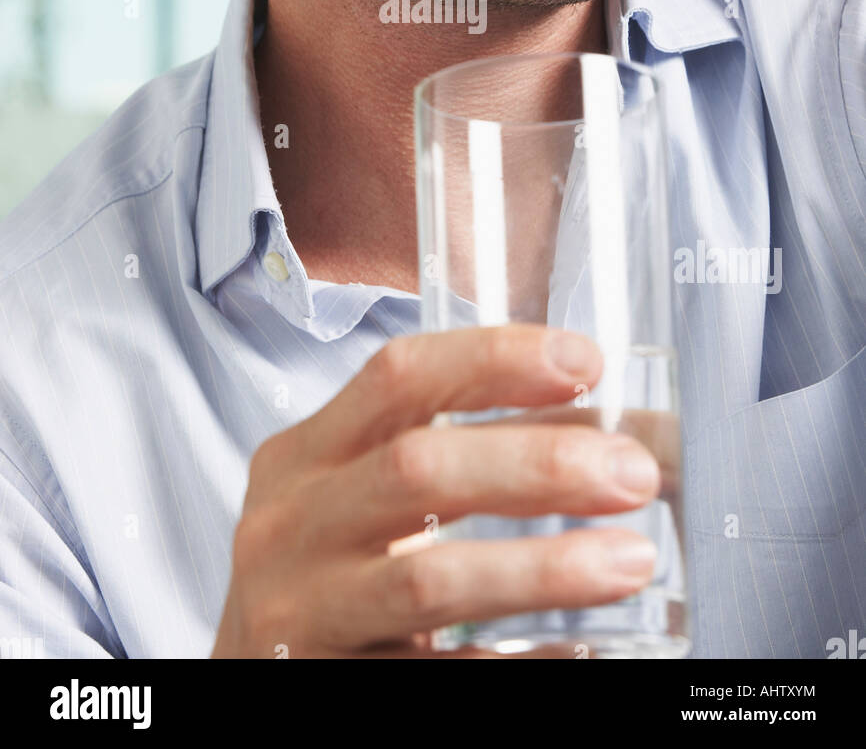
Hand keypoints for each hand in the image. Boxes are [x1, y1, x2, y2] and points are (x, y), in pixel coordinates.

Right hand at [210, 324, 660, 657]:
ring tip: (631, 560)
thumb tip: (608, 435)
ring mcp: (299, 613)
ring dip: (542, 567)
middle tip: (631, 472)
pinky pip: (436, 677)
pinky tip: (579, 651)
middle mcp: (288, 525)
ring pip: (427, 580)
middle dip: (538, 463)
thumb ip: (449, 454)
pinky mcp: (325, 688)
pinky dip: (516, 663)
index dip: (494, 360)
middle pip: (416, 469)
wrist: (254, 681)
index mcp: (303, 455)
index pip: (397, 377)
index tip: (585, 363)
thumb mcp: (358, 495)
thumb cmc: (330, 572)